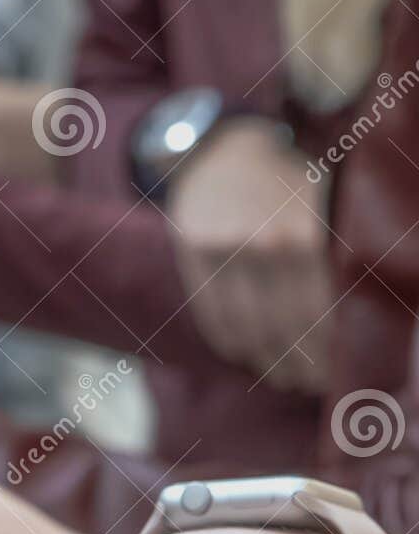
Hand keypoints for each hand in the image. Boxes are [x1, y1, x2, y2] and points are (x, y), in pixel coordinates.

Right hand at [168, 120, 333, 391]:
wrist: (223, 148)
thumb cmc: (283, 180)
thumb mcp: (319, 210)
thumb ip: (325, 262)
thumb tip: (339, 327)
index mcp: (304, 236)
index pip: (315, 314)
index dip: (322, 353)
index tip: (329, 378)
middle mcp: (264, 247)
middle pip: (281, 329)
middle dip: (296, 365)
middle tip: (305, 385)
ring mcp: (224, 252)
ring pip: (245, 328)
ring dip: (264, 361)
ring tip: (278, 377)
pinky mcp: (193, 255)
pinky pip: (212, 315)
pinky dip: (230, 342)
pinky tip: (245, 354)